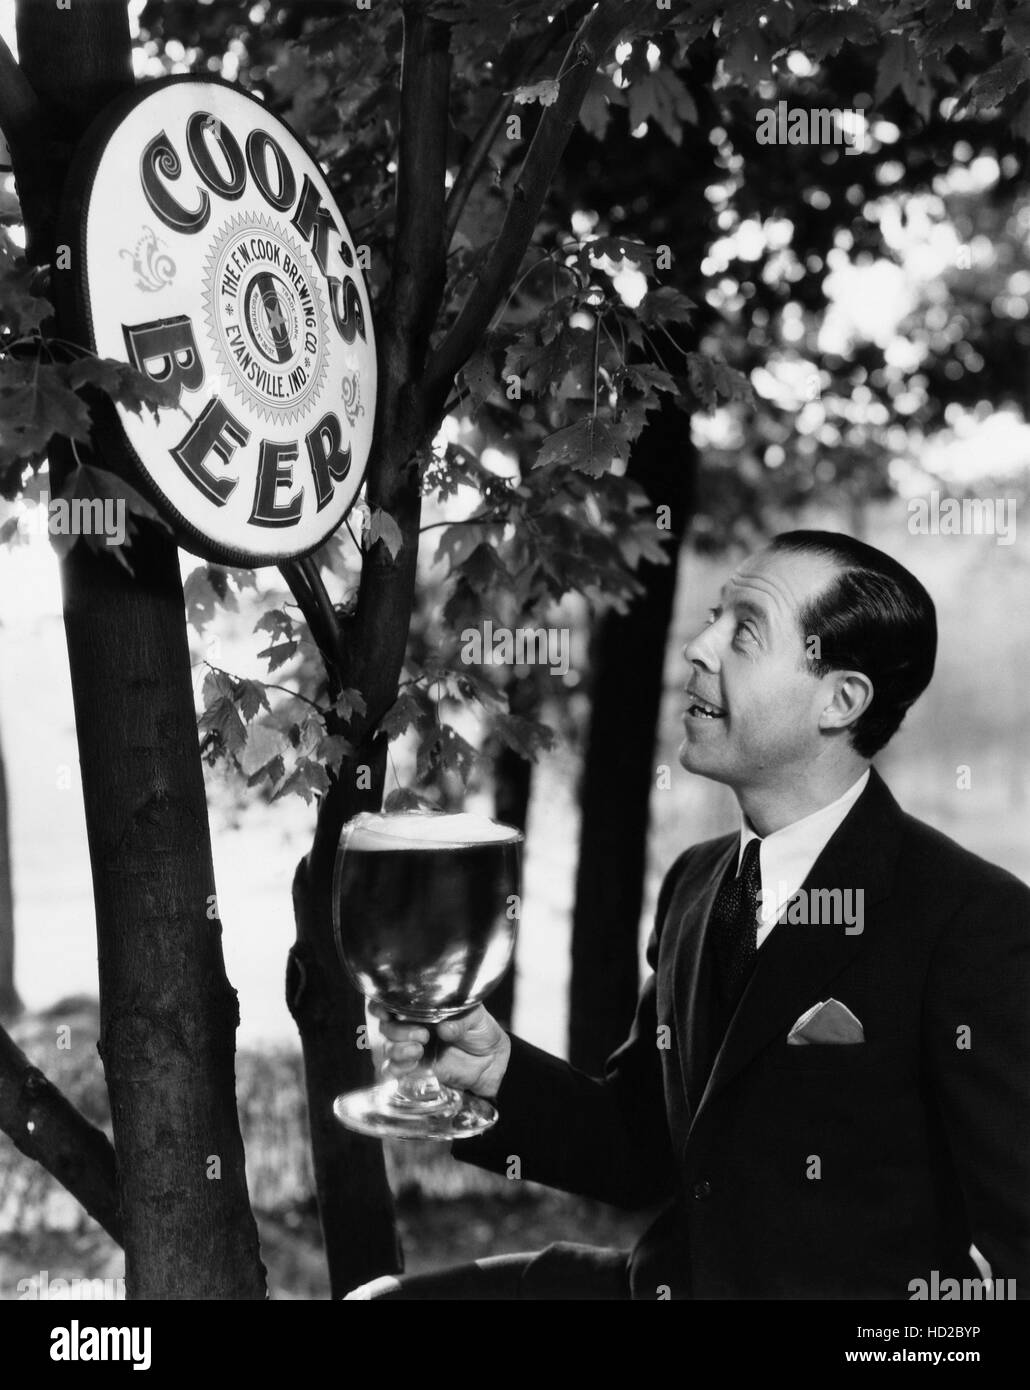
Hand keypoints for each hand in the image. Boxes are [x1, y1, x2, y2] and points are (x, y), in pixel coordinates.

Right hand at [370, 1001, 511, 1100]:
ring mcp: (412, 1049)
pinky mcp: (415, 1070)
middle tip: (423, 1034)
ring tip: (419, 1050)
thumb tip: (443, 1027)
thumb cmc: (481, 1032)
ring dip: (399, 1049)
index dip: (382, 1005)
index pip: (392, 1003)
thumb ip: (460, 1020)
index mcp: (423, 1009)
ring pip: (388, 1047)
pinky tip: (412, 1065)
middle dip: (397, 1030)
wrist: (492, 1062)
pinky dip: (397, 1068)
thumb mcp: (476, 1018)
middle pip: (386, 1026)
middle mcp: (412, 1027)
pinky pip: (393, 1070)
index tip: (386, 1010)